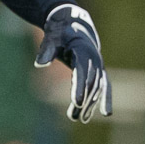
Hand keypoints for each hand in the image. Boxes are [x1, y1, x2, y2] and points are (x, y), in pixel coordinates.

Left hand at [36, 4, 111, 122]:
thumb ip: (46, 50)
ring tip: (80, 119)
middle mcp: (94, 59)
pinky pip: (105, 86)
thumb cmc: (60, 31)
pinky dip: (105, 99)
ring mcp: (99, 65)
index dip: (79, 88)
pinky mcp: (99, 70)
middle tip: (75, 117)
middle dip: (84, 101)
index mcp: (83, 50)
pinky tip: (105, 113)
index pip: (82, 73)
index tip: (76, 102)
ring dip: (90, 104)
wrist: (75, 24)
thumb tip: (39, 64)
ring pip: (97, 88)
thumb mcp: (51, 37)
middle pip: (91, 83)